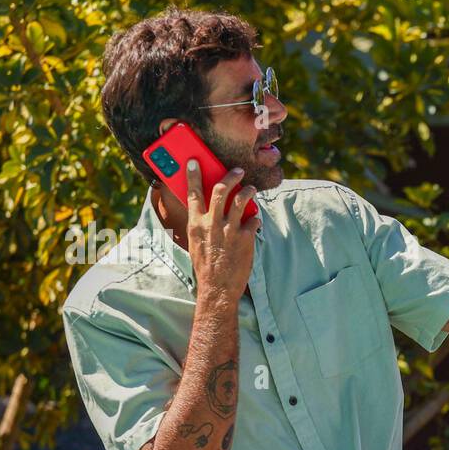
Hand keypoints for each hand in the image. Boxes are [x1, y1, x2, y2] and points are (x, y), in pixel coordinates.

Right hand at [185, 160, 259, 304]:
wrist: (218, 288)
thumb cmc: (205, 266)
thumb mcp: (196, 243)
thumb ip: (201, 225)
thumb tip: (206, 210)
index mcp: (196, 224)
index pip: (193, 193)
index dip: (194, 175)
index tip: (196, 162)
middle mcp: (212, 224)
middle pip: (221, 191)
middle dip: (230, 177)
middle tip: (238, 171)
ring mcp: (229, 230)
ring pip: (240, 200)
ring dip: (248, 191)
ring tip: (251, 189)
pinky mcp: (245, 238)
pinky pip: (253, 220)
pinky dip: (255, 218)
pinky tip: (255, 220)